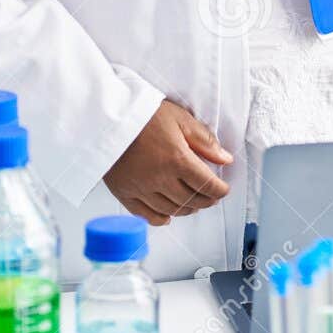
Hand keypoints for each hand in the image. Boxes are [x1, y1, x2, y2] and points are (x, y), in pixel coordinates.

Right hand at [103, 100, 232, 225]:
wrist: (107, 117)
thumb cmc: (143, 114)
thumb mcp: (180, 118)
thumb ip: (204, 141)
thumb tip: (225, 159)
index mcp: (177, 159)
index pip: (207, 185)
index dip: (220, 191)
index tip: (223, 189)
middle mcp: (160, 179)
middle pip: (191, 200)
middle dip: (206, 201)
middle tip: (211, 197)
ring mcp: (140, 188)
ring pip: (171, 210)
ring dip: (187, 210)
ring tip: (193, 204)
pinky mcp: (123, 193)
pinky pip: (145, 215)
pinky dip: (160, 219)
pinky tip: (168, 216)